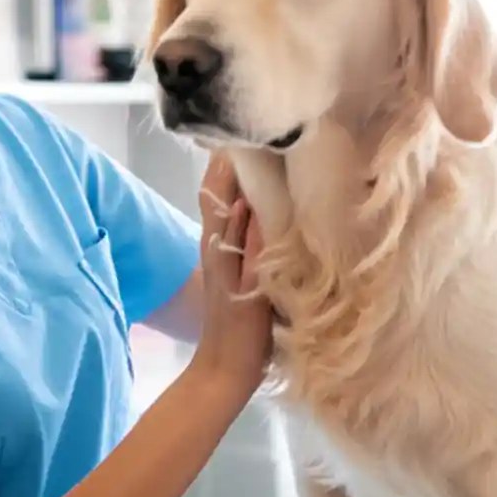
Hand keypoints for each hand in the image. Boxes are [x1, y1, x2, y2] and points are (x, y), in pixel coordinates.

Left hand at [189, 154, 273, 395]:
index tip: (254, 127)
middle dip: (244, 157)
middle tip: (274, 131)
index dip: (231, 153)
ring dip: (251, 178)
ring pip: (233, 200)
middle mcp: (216, 236)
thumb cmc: (242, 332)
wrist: (227, 369)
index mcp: (217, 239)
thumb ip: (252, 247)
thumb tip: (252, 201)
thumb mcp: (252, 289)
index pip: (217, 183)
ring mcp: (224, 248)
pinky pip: (243, 219)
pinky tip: (278, 198)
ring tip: (281, 153)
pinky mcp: (235, 261)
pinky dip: (256, 202)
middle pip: (223, 184)